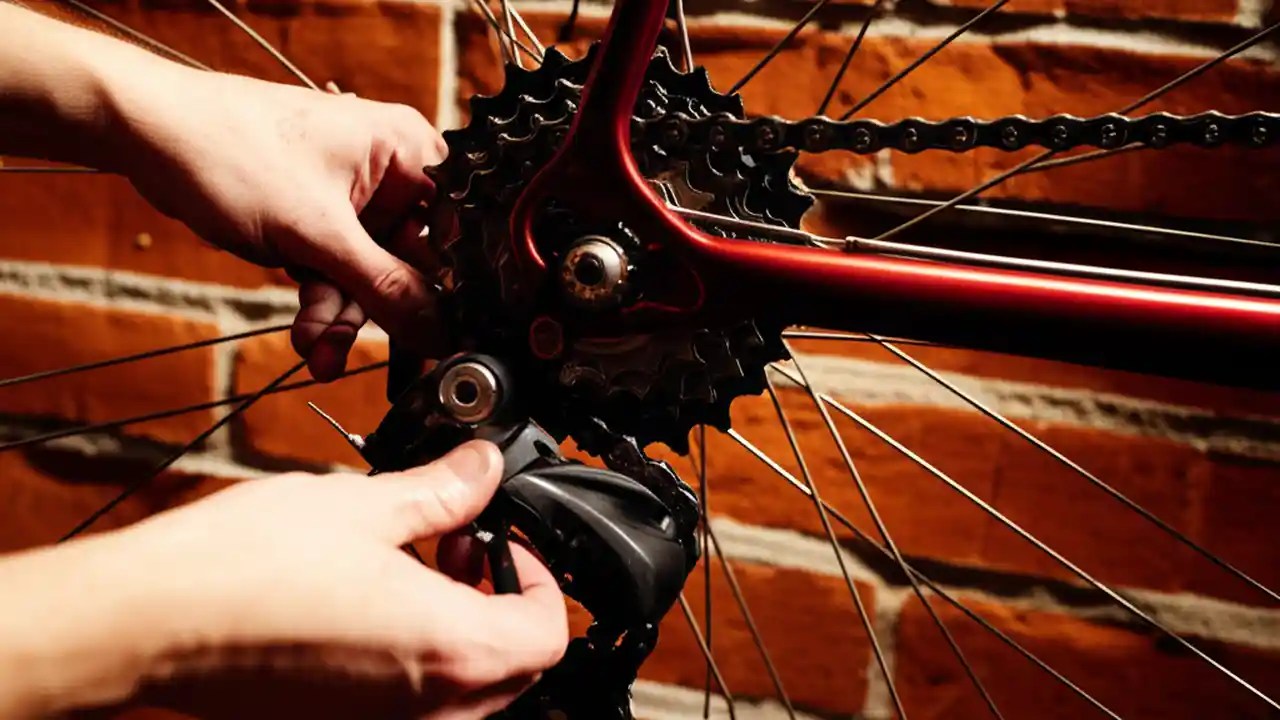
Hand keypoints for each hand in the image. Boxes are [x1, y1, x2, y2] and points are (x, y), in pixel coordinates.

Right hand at [0, 442, 567, 719]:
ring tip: (412, 570)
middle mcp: (428, 710)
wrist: (144, 625)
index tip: (507, 541)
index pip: (548, 631)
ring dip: (462, 632)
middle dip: (503, 602)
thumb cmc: (242, 570)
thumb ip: (441, 490)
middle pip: (515, 666)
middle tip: (460, 548)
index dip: (543, 577)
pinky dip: (415, 662)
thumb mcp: (362, 506)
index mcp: (449, 650)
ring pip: (467, 692)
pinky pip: (412, 707)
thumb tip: (483, 467)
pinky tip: (370, 607)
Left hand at [108, 64, 447, 380]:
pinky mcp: (319, 217)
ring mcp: (353, 196)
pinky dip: (320, 304)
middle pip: (409, 260)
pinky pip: (336, 271)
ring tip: (314, 348)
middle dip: (375, 311)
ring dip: (341, 317)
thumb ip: (385, 286)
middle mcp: (388, 170)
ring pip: (368, 274)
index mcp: (408, 150)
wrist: (151, 136)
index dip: (447, 286)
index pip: (455, 230)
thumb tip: (438, 328)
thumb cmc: (232, 150)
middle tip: (355, 352)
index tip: (438, 334)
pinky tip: (306, 335)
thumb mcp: (319, 233)